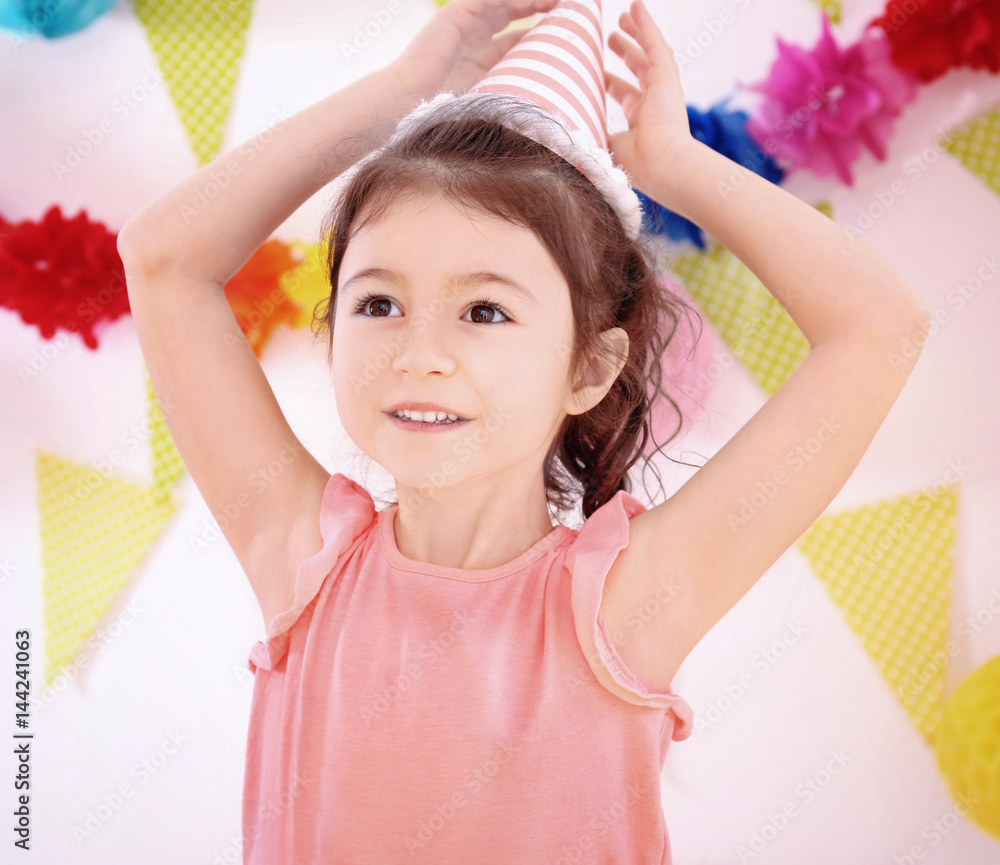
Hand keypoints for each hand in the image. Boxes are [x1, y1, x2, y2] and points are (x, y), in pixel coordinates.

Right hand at [387, 0, 559, 99]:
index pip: (518, 41)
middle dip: (541, 9)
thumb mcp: (488, 107)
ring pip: (506, 2)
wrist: (408, 103)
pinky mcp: (458, 13)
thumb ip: (511, 100)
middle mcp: (476, 40)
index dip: (541, 34)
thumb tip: (548, 118)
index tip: (568, 35)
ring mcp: (467, 25)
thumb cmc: (445, 115)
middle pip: (515, 17)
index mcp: (483, 62)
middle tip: (568, 8)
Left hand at [605, 0, 696, 196]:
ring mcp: (662, 89)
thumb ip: (595, 135)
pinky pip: (655, 44)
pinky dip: (646, 25)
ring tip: (624, 15)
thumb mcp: (608, 148)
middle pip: (637, 69)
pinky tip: (637, 7)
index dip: (610, 82)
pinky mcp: (666, 78)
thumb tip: (572, 133)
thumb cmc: (637, 167)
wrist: (662, 166)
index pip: (624, 95)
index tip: (596, 74)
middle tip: (610, 36)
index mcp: (641, 121)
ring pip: (648, 52)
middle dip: (625, 51)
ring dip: (637, 32)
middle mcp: (654, 103)